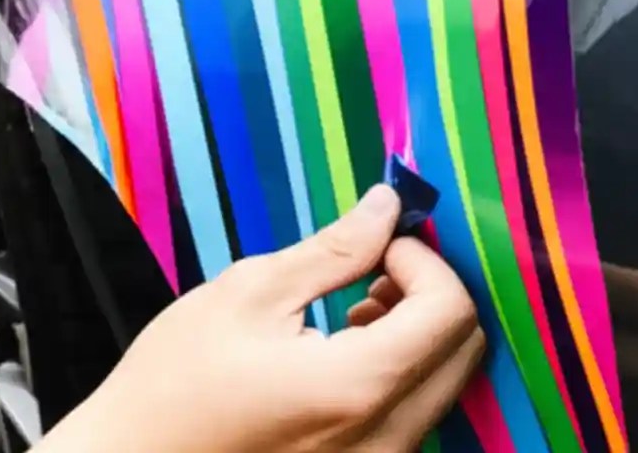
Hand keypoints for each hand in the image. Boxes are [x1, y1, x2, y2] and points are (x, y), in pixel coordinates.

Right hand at [37, 186, 484, 452]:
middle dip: (430, 294)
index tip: (380, 249)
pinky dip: (402, 371)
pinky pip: (415, 415)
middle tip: (374, 274)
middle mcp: (385, 439)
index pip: (450, 310)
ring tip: (354, 311)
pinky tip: (345, 353)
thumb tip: (388, 207)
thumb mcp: (250, 295)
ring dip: (418, 333)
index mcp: (359, 388)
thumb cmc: (173, 384)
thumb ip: (335, 251)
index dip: (423, 262)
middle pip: (463, 348)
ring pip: (444, 383)